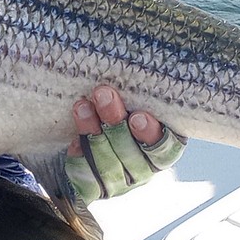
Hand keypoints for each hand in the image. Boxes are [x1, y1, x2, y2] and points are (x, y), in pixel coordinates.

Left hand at [65, 85, 184, 203]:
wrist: (88, 134)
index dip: (152, 134)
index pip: (165, 148)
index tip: (138, 116)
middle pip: (132, 154)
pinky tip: (73, 140)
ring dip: (94, 133)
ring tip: (82, 106)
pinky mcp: (95, 188)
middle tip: (103, 94)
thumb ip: (142, 89)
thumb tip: (153, 51)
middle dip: (115, 123)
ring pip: (108, 165)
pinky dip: (80, 158)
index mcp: (163, 149)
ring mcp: (119, 182)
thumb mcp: (137, 100)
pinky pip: (87, 179)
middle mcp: (143, 169)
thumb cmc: (121, 111)